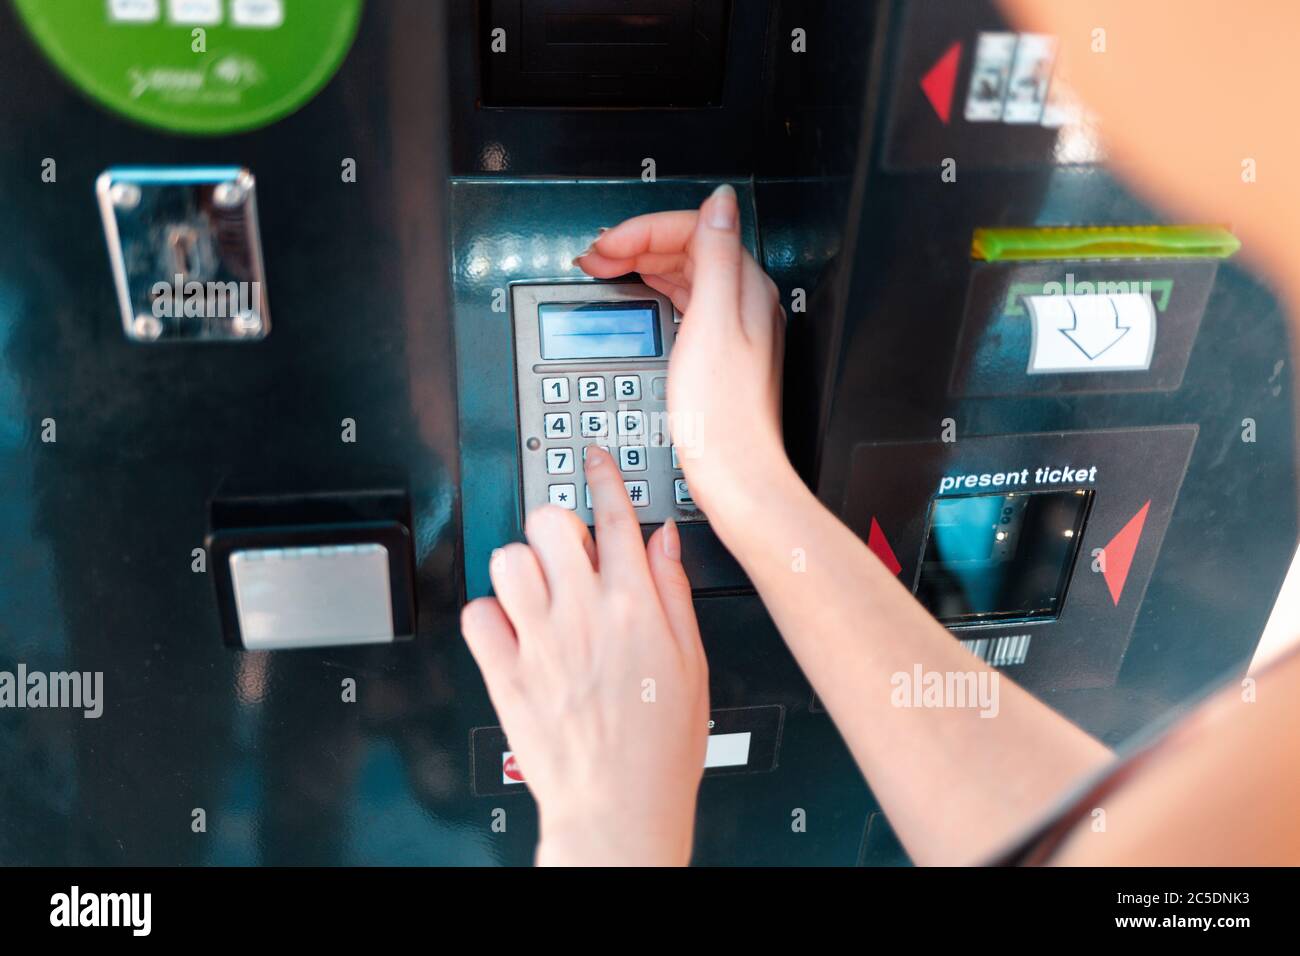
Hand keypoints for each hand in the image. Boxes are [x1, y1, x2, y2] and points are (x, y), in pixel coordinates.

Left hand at [461, 447, 709, 865]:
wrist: (620, 808)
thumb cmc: (661, 746)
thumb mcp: (692, 661)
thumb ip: (674, 592)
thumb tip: (663, 541)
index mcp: (635, 606)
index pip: (615, 514)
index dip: (603, 474)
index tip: (593, 458)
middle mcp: (582, 613)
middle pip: (549, 521)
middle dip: (558, 522)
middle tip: (570, 547)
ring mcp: (539, 641)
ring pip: (508, 558)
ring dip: (523, 564)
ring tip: (540, 588)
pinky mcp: (505, 672)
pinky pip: (477, 614)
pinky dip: (490, 613)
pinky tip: (513, 627)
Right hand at [576, 185, 788, 526]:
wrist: (733, 471)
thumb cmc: (721, 413)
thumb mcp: (710, 323)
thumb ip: (716, 255)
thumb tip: (719, 201)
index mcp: (744, 286)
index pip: (693, 229)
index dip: (643, 229)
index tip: (605, 246)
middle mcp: (743, 300)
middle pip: (687, 247)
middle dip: (635, 243)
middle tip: (593, 257)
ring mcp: (731, 324)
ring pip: (682, 272)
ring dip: (640, 264)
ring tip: (603, 269)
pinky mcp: (717, 348)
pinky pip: (682, 299)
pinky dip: (652, 289)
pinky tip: (636, 294)